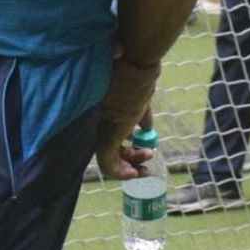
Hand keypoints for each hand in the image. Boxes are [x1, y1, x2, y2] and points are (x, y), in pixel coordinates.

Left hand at [92, 57, 159, 179]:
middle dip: (131, 159)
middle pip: (111, 149)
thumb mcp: (141, 104)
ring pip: (110, 160)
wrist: (133, 76)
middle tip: (148, 160)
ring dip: (131, 168)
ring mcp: (102, 133)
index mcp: (107, 117)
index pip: (112, 137)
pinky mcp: (105, 141)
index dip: (129, 148)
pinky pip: (108, 166)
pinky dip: (122, 174)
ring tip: (148, 161)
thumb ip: (142, 117)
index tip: (146, 149)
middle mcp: (101, 126)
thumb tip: (147, 127)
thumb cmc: (138, 84)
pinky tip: (136, 173)